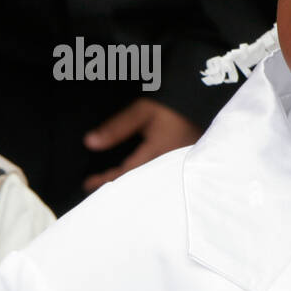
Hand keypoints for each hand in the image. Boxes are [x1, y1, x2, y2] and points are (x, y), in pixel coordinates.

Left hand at [82, 98, 201, 192]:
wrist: (204, 98)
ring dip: (132, 186)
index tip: (87, 184)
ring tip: (116, 188)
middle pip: (139, 185)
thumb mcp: (142, 112)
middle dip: (118, 189)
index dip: (105, 180)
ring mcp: (180, 166)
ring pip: (151, 182)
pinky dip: (146, 179)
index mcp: (156, 155)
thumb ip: (116, 129)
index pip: (125, 174)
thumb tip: (90, 142)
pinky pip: (162, 176)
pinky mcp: (186, 163)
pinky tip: (141, 178)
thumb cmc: (173, 104)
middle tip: (98, 192)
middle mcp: (169, 166)